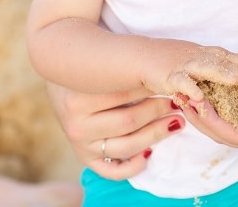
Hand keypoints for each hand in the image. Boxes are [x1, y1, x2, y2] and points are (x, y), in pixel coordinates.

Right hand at [46, 82, 182, 179]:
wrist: (59, 84)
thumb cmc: (86, 71)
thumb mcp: (98, 67)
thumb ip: (123, 71)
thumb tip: (166, 73)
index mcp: (78, 99)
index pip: (125, 94)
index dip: (152, 88)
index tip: (172, 82)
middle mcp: (77, 125)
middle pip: (129, 121)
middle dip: (159, 110)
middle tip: (178, 101)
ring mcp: (81, 145)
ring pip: (127, 145)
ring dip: (156, 134)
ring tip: (175, 122)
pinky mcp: (85, 158)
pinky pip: (112, 170)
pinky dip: (133, 165)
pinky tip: (150, 154)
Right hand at [147, 44, 237, 100]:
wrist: (140, 56)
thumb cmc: (168, 61)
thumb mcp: (193, 60)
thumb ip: (209, 67)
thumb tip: (230, 75)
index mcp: (203, 54)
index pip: (227, 57)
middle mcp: (197, 57)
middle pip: (222, 62)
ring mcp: (184, 65)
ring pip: (207, 68)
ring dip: (224, 75)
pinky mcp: (170, 77)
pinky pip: (183, 82)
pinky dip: (192, 89)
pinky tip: (201, 98)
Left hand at [182, 62, 237, 150]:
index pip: (235, 134)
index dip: (211, 122)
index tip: (192, 106)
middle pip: (228, 123)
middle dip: (203, 111)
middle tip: (180, 93)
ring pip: (235, 105)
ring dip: (213, 95)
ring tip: (190, 80)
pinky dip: (232, 82)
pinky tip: (216, 70)